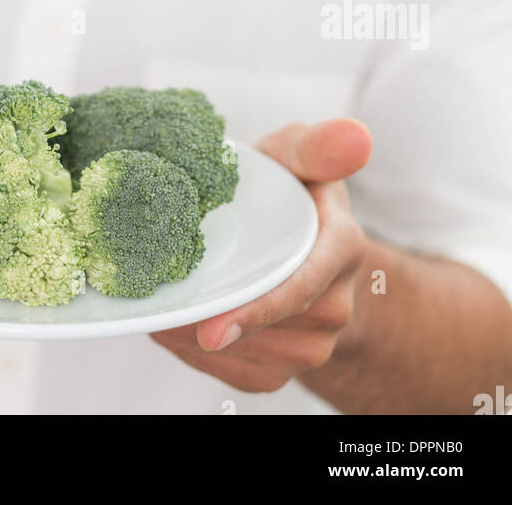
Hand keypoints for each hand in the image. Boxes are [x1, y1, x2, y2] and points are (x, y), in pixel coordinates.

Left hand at [149, 117, 371, 392]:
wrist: (303, 239)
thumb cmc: (293, 185)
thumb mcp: (300, 153)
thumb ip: (319, 145)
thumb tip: (357, 135)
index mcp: (343, 247)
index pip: (303, 287)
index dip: (259, 311)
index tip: (212, 331)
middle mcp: (335, 304)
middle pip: (270, 328)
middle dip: (212, 325)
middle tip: (153, 310)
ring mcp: (315, 343)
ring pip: (251, 357)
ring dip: (199, 343)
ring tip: (157, 312)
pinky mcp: (288, 367)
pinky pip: (242, 375)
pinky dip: (201, 359)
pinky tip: (174, 331)